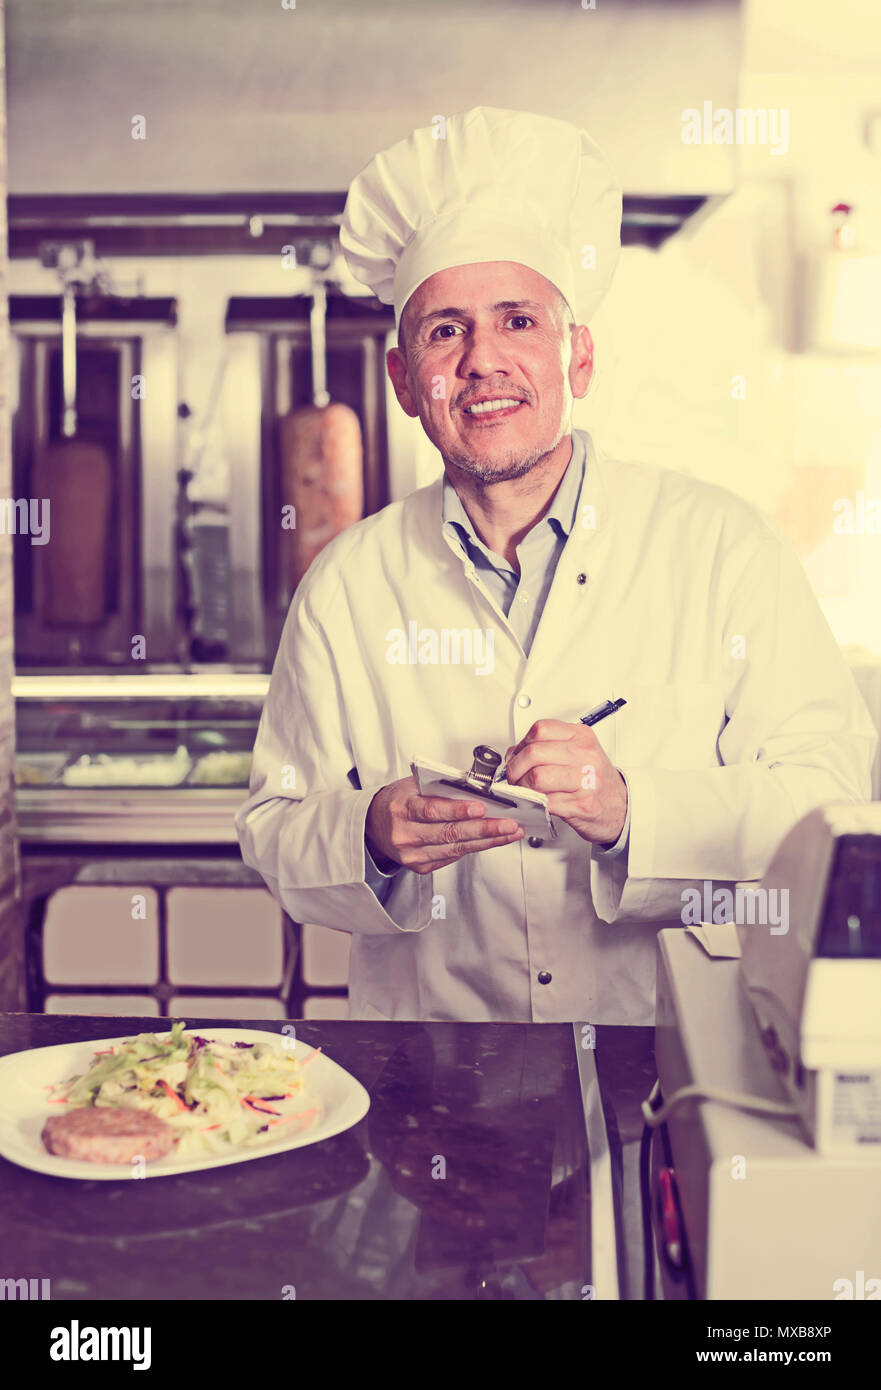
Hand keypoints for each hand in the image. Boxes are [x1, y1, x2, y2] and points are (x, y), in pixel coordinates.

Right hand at [365, 775, 524, 875]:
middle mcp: (405, 835)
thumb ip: (440, 788)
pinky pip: (453, 856)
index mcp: (401, 808)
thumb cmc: (399, 801)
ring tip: (510, 832)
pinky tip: (493, 840)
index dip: (458, 810)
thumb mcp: (413, 786)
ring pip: (456, 848)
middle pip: (449, 833)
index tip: (481, 807)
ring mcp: (413, 854)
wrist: (374, 825)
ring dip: (487, 841)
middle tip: (508, 824)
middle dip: (484, 829)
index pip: (432, 810)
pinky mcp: (421, 866)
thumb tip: (476, 789)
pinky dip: (475, 847)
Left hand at [503, 719, 626, 845]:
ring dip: (521, 788)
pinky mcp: (582, 804)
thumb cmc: (596, 781)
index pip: (540, 729)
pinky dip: (533, 803)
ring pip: (537, 777)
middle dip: (515, 768)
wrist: (621, 807)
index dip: (521, 744)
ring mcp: (585, 780)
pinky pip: (545, 802)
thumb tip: (515, 752)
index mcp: (582, 737)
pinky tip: (535, 802)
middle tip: (514, 777)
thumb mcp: (578, 753)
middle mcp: (585, 755)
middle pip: (534, 753)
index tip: (517, 756)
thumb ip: (549, 747)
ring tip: (523, 791)